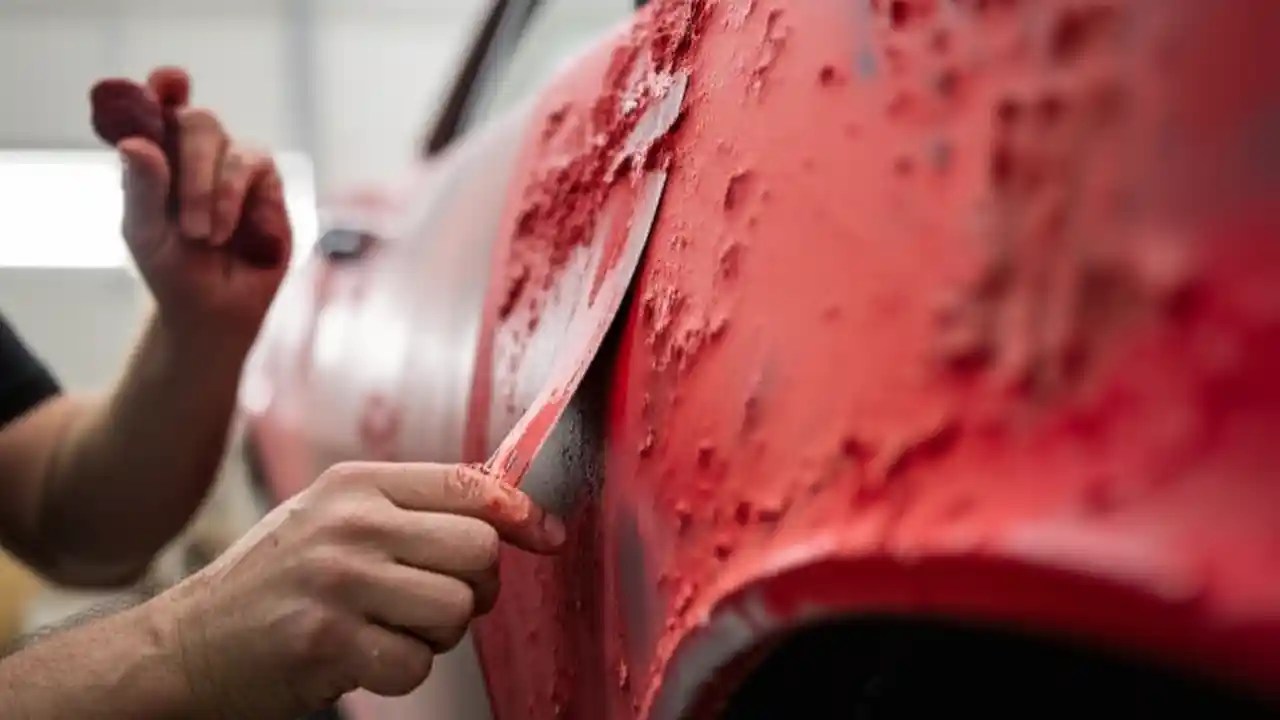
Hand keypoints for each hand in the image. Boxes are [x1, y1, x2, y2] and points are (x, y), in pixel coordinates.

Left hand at [89, 67, 290, 344]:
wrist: (216, 312)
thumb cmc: (173, 271)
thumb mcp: (145, 233)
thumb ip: (141, 189)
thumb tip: (137, 144)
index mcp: (161, 155)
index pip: (160, 105)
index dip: (165, 87)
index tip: (171, 82)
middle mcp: (200, 153)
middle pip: (199, 121)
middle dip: (193, 170)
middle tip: (191, 226)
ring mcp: (238, 167)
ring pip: (235, 149)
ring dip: (217, 195)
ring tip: (208, 238)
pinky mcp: (271, 188)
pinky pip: (262, 174)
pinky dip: (243, 204)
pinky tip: (236, 235)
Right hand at [153, 462, 563, 718]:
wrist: (185, 646)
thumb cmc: (272, 581)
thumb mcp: (332, 517)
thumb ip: (409, 508)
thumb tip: (509, 515)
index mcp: (355, 483)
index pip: (468, 483)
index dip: (520, 512)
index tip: (545, 535)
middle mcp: (349, 523)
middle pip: (477, 548)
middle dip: (475, 585)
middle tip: (438, 599)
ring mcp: (337, 582)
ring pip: (456, 608)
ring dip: (437, 632)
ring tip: (388, 628)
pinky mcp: (326, 643)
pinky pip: (418, 663)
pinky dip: (402, 671)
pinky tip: (361, 657)